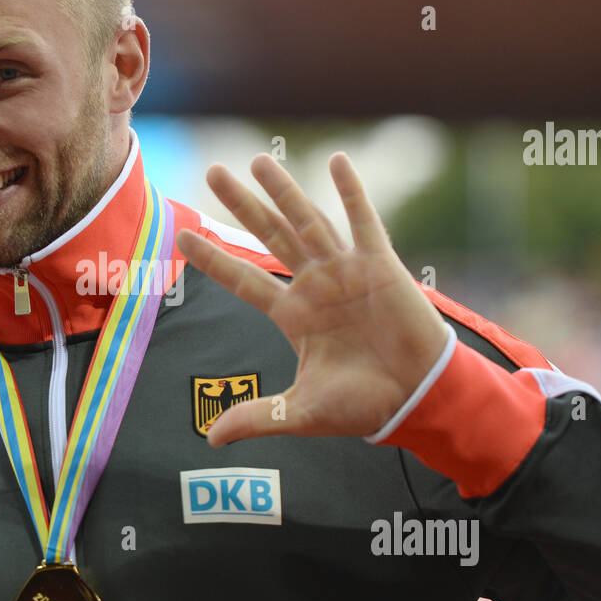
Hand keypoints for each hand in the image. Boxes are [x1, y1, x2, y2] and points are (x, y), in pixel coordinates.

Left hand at [175, 153, 448, 445]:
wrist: (417, 398)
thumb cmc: (364, 406)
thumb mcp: (301, 413)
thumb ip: (258, 419)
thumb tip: (210, 439)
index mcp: (294, 314)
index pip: (244, 279)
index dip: (214, 258)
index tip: (182, 236)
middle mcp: (315, 285)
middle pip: (269, 235)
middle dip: (241, 204)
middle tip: (212, 172)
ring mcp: (345, 271)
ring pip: (307, 220)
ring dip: (284, 190)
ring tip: (257, 160)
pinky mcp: (379, 265)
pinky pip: (363, 221)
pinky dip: (351, 191)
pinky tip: (337, 161)